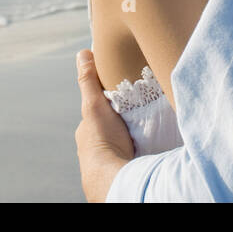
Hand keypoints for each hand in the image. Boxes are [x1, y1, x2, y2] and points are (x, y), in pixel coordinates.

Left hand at [74, 49, 134, 201]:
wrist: (114, 178)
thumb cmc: (102, 141)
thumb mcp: (94, 104)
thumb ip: (89, 80)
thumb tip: (83, 53)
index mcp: (86, 131)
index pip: (99, 110)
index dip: (111, 102)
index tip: (126, 95)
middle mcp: (93, 146)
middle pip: (111, 125)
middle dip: (124, 119)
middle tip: (142, 111)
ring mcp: (107, 159)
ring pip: (122, 140)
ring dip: (133, 134)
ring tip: (149, 127)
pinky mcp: (121, 170)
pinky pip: (131, 154)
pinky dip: (139, 148)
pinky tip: (149, 144)